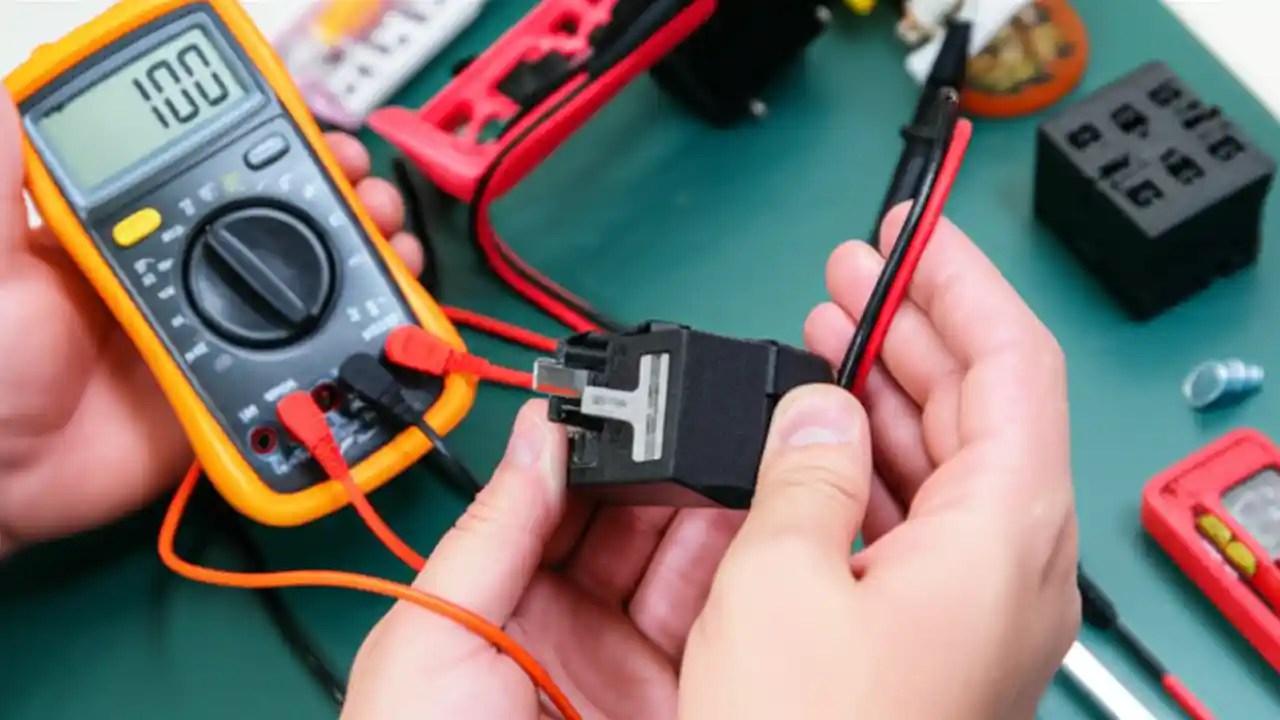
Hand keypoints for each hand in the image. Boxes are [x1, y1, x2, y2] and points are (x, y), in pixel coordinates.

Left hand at [0, 90, 423, 552]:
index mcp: (143, 235)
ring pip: (313, 292)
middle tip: (373, 191)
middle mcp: (192, 278)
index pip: (225, 175)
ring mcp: (221, 338)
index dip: (283, 149)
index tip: (326, 137)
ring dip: (367, 262)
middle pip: (288, 227)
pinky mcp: (240, 395)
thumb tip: (11, 98)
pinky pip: (308, 369)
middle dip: (345, 198)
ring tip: (396, 246)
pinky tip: (390, 324)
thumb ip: (3, 180)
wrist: (2, 479)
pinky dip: (358, 348)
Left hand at [342, 402, 744, 719]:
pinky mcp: (690, 705)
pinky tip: (762, 537)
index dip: (603, 452)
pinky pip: (724, 628)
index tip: (641, 407)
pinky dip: (749, 580)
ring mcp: (632, 670)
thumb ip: (488, 533)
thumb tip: (534, 433)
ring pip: (689, 568)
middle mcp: (571, 633)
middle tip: (706, 428)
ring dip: (717, 515)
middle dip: (671, 473)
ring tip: (744, 467)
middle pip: (634, 526)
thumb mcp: (429, 639)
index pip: (562, 505)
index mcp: (498, 607)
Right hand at [679, 209, 1078, 718]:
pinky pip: (922, 513)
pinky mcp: (940, 629)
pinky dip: (873, 459)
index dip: (957, 285)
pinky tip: (822, 436)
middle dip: (914, 327)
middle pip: (982, 404)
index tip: (911, 236)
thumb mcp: (782, 577)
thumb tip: (814, 404)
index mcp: (1005, 532)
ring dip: (887, 390)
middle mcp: (1014, 564)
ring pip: (949, 457)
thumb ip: (803, 467)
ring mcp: (981, 601)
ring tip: (829, 337)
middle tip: (854, 277)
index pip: (1009, 362)